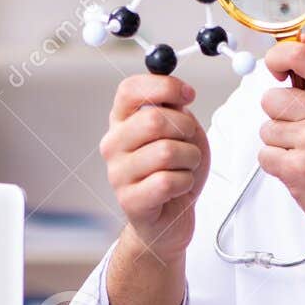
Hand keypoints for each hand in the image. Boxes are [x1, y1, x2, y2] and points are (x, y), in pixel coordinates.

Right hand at [100, 73, 209, 263]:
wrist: (169, 218)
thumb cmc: (173, 172)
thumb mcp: (180, 132)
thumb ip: (175, 110)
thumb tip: (177, 94)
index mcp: (122, 122)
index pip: (130, 90)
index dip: (164, 86)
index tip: (187, 94)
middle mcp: (114, 145)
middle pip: (154, 120)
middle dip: (185, 130)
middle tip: (189, 142)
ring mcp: (118, 174)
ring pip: (167, 152)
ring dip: (190, 159)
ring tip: (185, 168)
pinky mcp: (130, 200)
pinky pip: (168, 181)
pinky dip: (185, 182)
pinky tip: (178, 187)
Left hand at [258, 35, 304, 248]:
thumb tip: (301, 39)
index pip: (298, 55)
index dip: (276, 58)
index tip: (276, 70)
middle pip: (270, 98)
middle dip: (279, 116)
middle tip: (304, 131)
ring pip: (265, 129)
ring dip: (280, 143)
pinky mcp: (298, 169)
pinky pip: (265, 155)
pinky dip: (277, 165)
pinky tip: (302, 169)